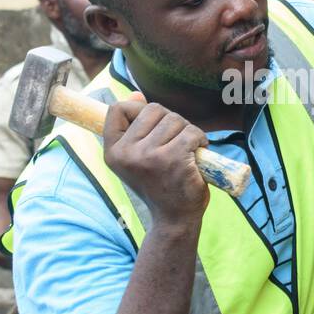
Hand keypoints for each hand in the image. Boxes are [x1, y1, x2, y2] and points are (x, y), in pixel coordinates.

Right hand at [103, 92, 209, 223]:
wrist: (174, 219)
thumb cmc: (159, 185)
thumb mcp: (136, 158)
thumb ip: (134, 128)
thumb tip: (136, 95)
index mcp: (112, 152)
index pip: (117, 109)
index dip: (136, 109)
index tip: (150, 125)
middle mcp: (127, 153)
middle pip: (153, 109)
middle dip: (169, 121)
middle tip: (174, 143)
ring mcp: (150, 156)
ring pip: (175, 119)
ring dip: (187, 131)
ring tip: (186, 151)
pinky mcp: (174, 158)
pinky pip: (192, 132)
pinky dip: (200, 139)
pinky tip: (198, 152)